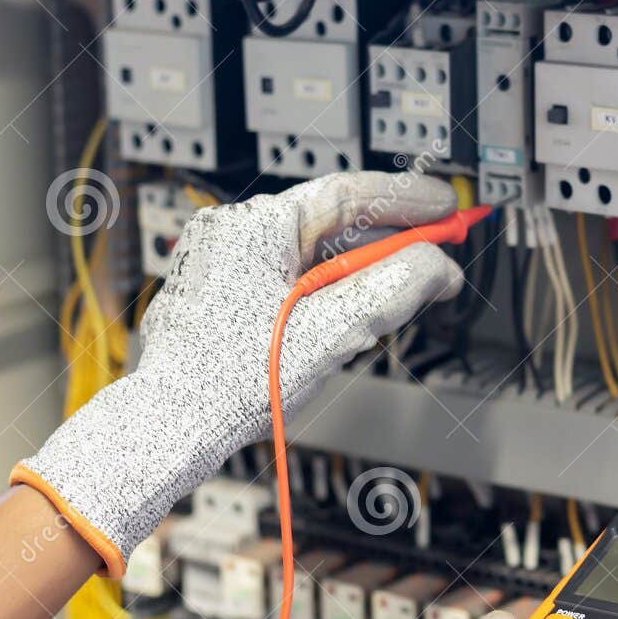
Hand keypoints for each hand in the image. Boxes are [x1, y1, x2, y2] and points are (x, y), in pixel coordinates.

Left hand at [14, 171, 463, 574]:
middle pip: (332, 222)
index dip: (406, 200)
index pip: (349, 194)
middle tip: (433, 256)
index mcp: (257, 226)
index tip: (445, 207)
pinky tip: (345, 311)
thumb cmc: (229, 382)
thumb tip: (437, 267)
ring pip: (310, 250)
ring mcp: (222, 258)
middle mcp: (235, 231)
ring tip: (395, 293)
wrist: (172, 424)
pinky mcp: (218, 286)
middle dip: (387, 241)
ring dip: (357, 268)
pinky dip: (324, 285)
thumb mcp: (332, 333)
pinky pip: (285, 271)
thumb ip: (393, 290)